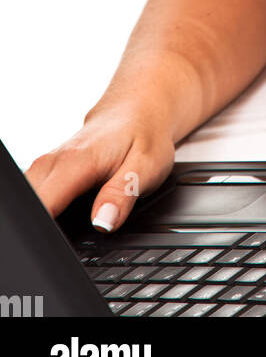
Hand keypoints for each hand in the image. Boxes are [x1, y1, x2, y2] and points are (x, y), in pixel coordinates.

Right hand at [24, 104, 176, 233]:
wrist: (139, 108)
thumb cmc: (144, 134)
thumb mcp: (147, 166)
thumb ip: (122, 195)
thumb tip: (102, 224)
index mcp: (75, 162)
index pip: (42, 206)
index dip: (47, 233)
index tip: (60, 247)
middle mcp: (53, 162)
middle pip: (28, 206)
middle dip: (40, 229)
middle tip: (64, 245)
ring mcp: (46, 165)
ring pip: (27, 200)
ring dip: (39, 219)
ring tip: (63, 233)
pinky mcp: (46, 169)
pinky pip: (33, 194)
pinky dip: (41, 210)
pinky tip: (59, 219)